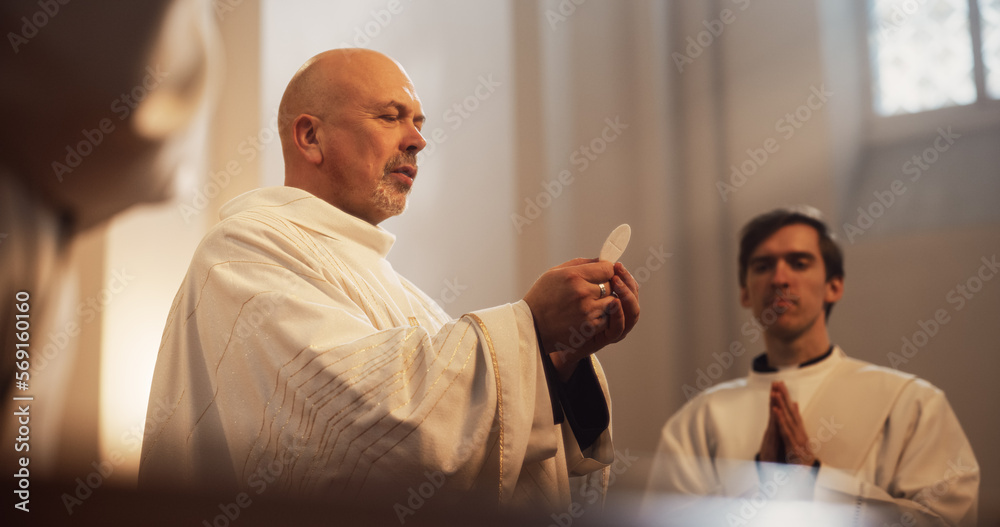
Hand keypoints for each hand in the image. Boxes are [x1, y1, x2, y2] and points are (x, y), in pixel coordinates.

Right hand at [523, 259, 639, 380]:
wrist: (532, 326)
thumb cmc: (542, 297)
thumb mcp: (555, 273)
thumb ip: (581, 264)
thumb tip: (602, 260)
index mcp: (573, 276)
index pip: (607, 269)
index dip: (606, 271)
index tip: (602, 274)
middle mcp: (582, 292)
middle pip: (611, 285)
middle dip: (606, 287)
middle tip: (594, 291)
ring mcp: (587, 311)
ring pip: (611, 302)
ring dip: (604, 303)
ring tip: (589, 304)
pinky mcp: (589, 326)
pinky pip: (607, 318)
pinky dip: (601, 316)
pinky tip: (587, 316)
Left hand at [758, 381, 816, 465]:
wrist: (805, 479)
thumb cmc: (801, 460)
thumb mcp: (798, 440)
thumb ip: (796, 422)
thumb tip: (795, 405)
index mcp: (800, 431)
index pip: (792, 410)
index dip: (786, 396)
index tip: (780, 383)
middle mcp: (800, 433)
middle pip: (791, 412)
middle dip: (784, 396)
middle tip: (778, 382)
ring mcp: (797, 440)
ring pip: (788, 420)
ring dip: (782, 405)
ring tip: (775, 392)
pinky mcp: (793, 447)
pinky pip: (786, 432)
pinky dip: (781, 421)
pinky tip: (776, 411)